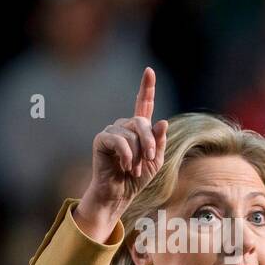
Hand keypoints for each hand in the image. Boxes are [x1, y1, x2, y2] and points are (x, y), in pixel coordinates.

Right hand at [74, 67, 167, 236]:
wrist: (119, 193)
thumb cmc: (137, 178)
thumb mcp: (155, 161)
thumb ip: (159, 142)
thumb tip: (162, 122)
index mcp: (139, 129)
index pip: (144, 104)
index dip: (147, 87)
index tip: (149, 71)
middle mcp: (125, 125)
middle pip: (142, 122)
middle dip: (149, 142)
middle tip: (150, 160)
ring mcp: (112, 130)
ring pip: (132, 134)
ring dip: (138, 155)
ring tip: (134, 169)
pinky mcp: (102, 139)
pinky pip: (119, 140)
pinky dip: (126, 155)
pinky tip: (126, 166)